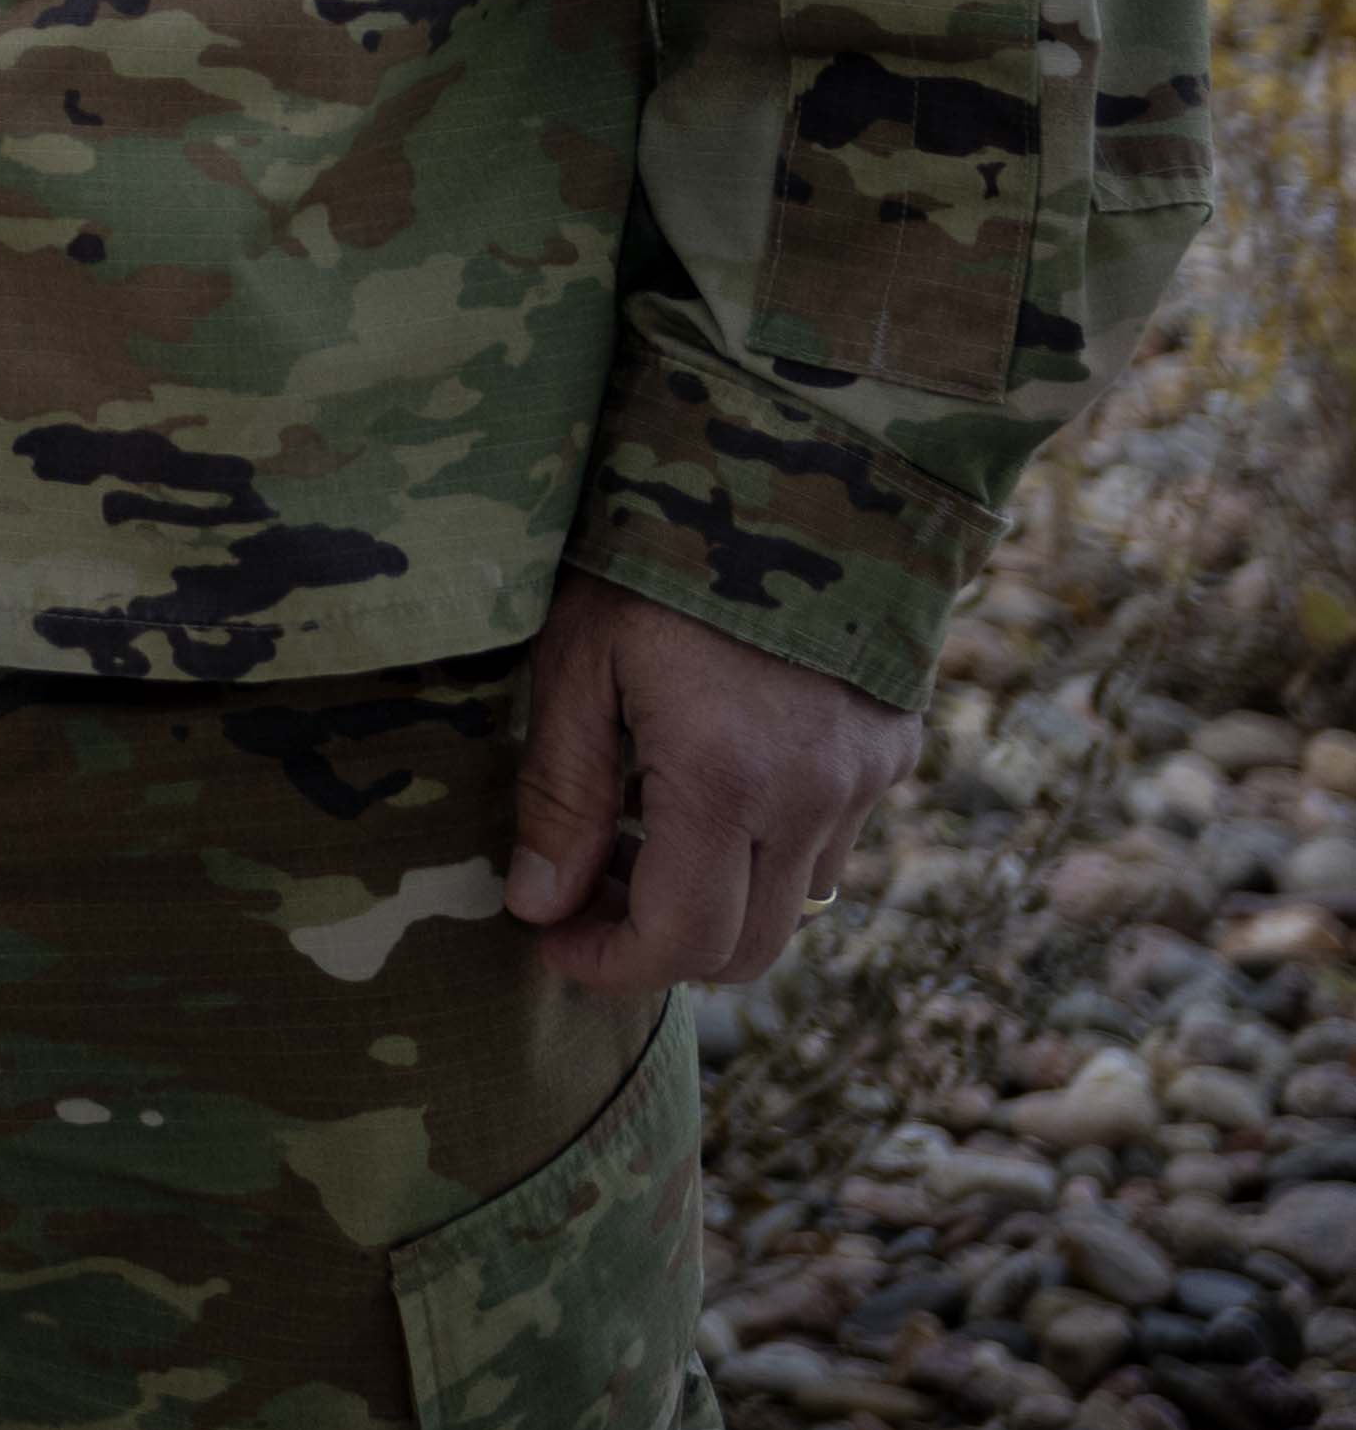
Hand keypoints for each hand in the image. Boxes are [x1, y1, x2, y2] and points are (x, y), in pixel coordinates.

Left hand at [503, 574, 917, 996]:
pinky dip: (766, 852)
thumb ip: (562, 793)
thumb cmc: (655, 552)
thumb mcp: (577, 658)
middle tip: (583, 906)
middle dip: (661, 950)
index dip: (610, 966)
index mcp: (727, 780)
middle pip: (748, 947)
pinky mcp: (890, 751)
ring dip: (717, 903)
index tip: (549, 944)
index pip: (681, 939)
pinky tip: (703, 790)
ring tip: (633, 840)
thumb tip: (539, 906)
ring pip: (797, 905)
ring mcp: (863, 778)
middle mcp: (813, 797)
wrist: (788, 463)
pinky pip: (832, 844)